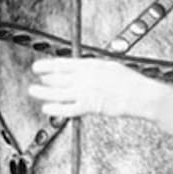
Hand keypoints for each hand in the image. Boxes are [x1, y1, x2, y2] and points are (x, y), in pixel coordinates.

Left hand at [29, 57, 162, 119]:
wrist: (139, 94)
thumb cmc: (128, 81)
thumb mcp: (108, 67)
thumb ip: (92, 68)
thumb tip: (79, 69)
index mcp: (89, 65)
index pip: (62, 64)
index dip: (47, 65)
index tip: (37, 66)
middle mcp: (84, 77)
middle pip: (58, 77)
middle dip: (45, 78)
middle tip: (38, 79)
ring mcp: (85, 92)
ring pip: (58, 92)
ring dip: (43, 91)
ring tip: (33, 91)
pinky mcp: (89, 106)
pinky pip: (68, 109)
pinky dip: (56, 108)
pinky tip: (47, 108)